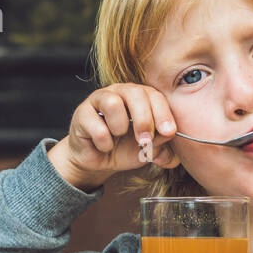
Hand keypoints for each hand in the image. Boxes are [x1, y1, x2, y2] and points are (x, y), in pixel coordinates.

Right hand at [48, 83, 181, 188]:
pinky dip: (104, 142)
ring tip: (118, 136)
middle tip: (144, 141)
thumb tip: (171, 134)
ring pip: (113, 103)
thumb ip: (162, 139)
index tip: (169, 132)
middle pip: (135, 93)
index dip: (163, 113)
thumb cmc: (126, 148)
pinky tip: (103, 145)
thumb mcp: (149, 146)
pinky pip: (96, 126)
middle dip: (144, 120)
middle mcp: (119, 92)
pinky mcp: (81, 113)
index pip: (154, 95)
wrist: (99, 160)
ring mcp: (98, 100)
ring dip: (120, 127)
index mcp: (139, 96)